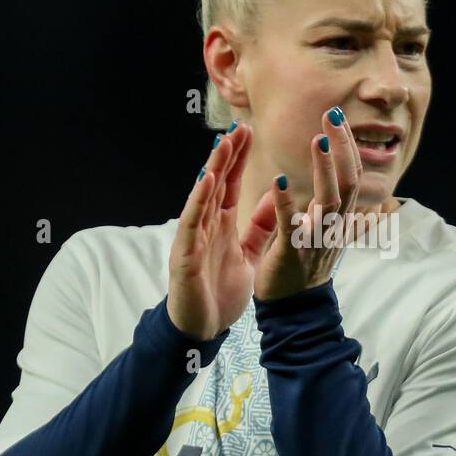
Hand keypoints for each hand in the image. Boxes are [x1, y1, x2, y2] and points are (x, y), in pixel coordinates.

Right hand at [166, 123, 268, 339]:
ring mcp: (193, 239)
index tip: (248, 131)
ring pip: (203, 197)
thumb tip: (270, 201)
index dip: (238, 158)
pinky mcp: (185, 255)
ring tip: (223, 144)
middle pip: (217, 183)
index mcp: (221, 226)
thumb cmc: (219, 293)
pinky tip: (207, 182)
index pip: (231, 184)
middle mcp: (205, 226)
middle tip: (238, 125)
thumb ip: (257, 228)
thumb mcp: (247, 255)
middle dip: (227, 154)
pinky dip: (198, 201)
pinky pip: (192, 224)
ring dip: (213, 169)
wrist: (202, 329)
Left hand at [245, 107, 362, 301]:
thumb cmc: (307, 271)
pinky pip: (291, 225)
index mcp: (339, 220)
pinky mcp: (291, 252)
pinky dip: (286, 203)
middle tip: (331, 115)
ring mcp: (316, 240)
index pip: (351, 176)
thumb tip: (371, 207)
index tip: (335, 118)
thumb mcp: (330, 239)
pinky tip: (279, 181)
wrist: (295, 311)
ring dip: (324, 169)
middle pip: (348, 182)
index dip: (346, 146)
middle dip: (341, 147)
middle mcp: (333, 227)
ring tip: (317, 141)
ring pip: (328, 200)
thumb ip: (345, 218)